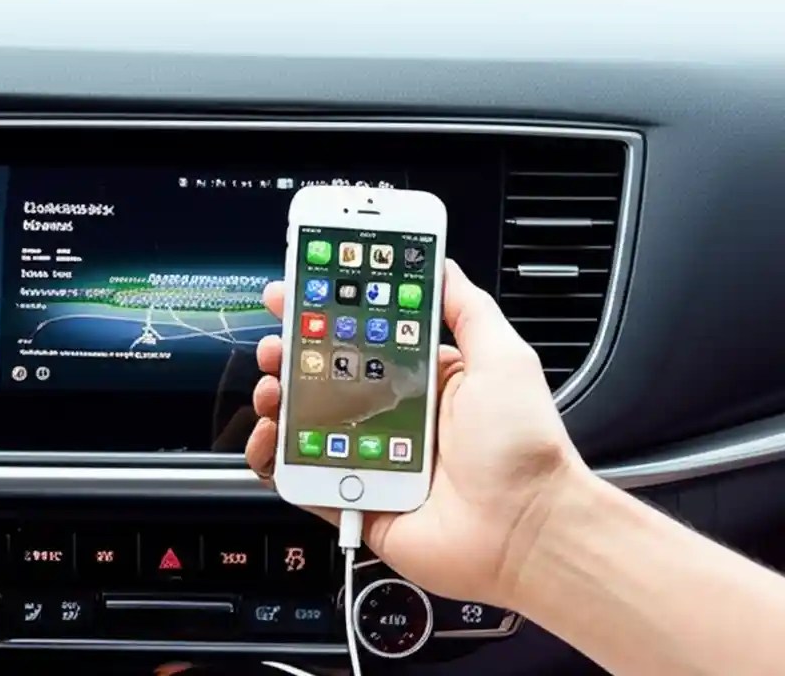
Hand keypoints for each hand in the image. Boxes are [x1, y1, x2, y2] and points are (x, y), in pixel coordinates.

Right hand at [245, 260, 589, 606]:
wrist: (526, 531)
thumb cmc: (524, 449)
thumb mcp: (503, 358)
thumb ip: (467, 310)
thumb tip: (441, 265)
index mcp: (424, 381)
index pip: (362, 338)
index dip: (326, 316)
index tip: (298, 294)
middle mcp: (394, 418)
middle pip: (324, 378)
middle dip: (290, 354)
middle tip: (276, 343)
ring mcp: (372, 460)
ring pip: (305, 425)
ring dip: (278, 401)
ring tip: (273, 390)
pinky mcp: (357, 501)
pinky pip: (304, 479)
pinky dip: (276, 461)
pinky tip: (270, 439)